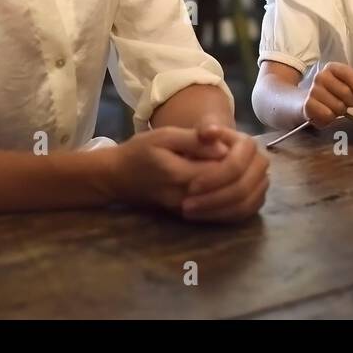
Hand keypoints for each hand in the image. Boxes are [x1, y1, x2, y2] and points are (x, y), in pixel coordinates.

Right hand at [105, 126, 229, 211]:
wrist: (118, 177)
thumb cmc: (140, 151)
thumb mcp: (165, 136)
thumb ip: (195, 140)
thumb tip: (224, 147)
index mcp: (179, 174)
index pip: (221, 169)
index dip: (232, 155)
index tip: (228, 141)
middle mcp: (185, 198)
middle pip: (225, 187)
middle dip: (233, 169)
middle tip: (230, 152)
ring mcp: (185, 210)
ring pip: (222, 200)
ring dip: (229, 182)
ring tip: (223, 163)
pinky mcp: (185, 216)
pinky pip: (214, 207)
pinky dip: (222, 193)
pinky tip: (218, 178)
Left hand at [181, 127, 268, 222]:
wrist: (211, 150)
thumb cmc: (202, 141)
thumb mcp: (195, 132)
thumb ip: (202, 130)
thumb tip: (209, 134)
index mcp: (248, 144)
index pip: (236, 165)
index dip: (214, 177)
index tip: (190, 186)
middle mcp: (260, 162)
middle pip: (242, 187)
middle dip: (213, 198)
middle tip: (185, 205)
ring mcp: (261, 182)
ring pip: (244, 203)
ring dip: (216, 210)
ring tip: (190, 212)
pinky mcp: (257, 199)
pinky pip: (244, 213)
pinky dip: (222, 217)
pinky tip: (202, 216)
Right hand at [303, 62, 352, 127]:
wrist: (314, 103)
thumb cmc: (335, 91)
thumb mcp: (349, 82)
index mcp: (331, 68)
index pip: (348, 73)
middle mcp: (320, 76)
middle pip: (345, 91)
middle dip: (351, 101)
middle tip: (349, 103)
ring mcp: (313, 90)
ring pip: (338, 105)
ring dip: (341, 110)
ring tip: (338, 107)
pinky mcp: (308, 105)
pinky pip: (327, 114)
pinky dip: (331, 117)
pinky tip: (329, 113)